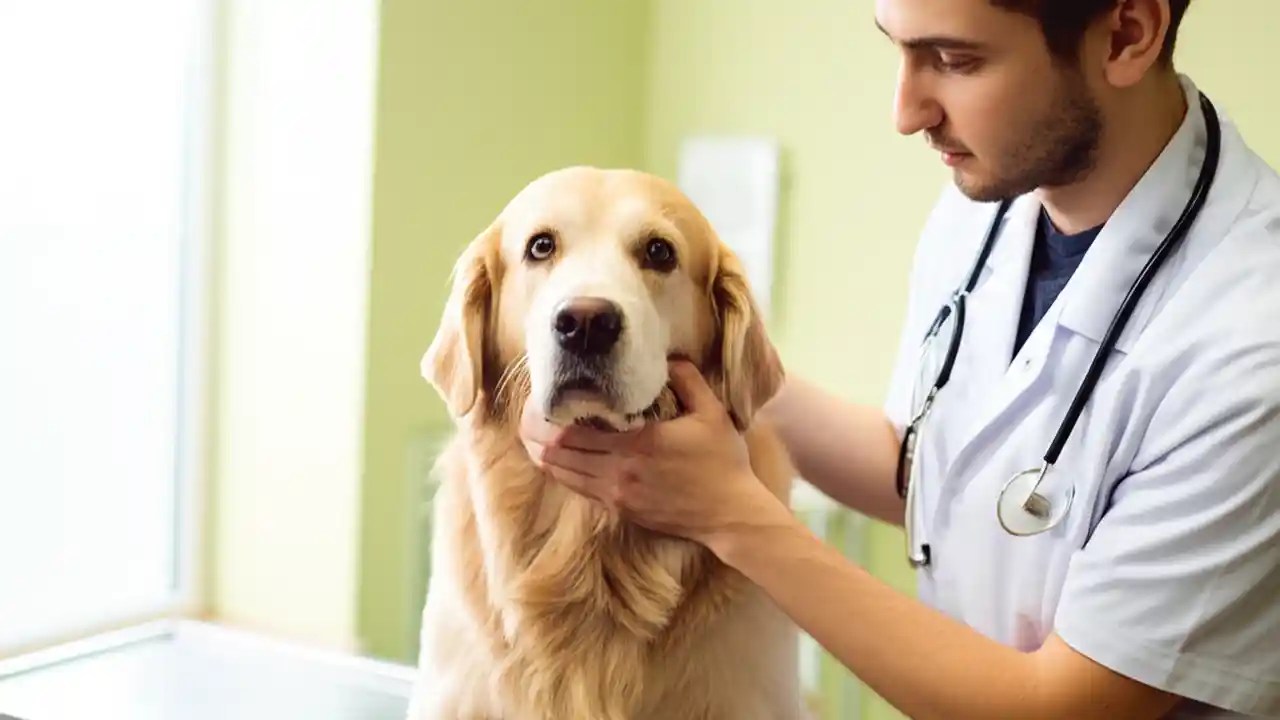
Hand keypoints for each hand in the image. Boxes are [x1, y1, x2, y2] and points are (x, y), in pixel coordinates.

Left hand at [520, 359, 776, 547]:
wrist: (731, 514)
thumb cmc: (723, 462)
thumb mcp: (712, 412)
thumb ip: (687, 378)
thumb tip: (668, 356)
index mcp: (636, 444)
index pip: (568, 432)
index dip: (546, 416)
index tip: (543, 396)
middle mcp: (618, 472)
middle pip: (554, 454)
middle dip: (534, 432)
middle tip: (532, 411)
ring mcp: (616, 495)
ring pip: (560, 475)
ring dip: (545, 453)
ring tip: (538, 431)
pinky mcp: (619, 509)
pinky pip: (577, 489)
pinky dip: (563, 471)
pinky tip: (562, 455)